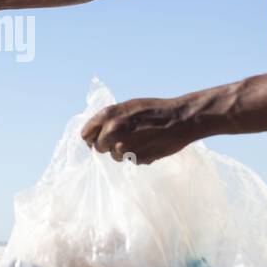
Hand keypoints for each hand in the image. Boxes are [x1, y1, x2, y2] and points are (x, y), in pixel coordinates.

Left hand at [80, 96, 203, 164]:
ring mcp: (124, 147)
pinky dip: (137, 154)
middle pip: (99, 148)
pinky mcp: (136, 159)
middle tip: (122, 139)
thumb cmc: (155, 111)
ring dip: (123, 151)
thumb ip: (110, 118)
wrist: (180, 120)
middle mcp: (113, 131)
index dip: (92, 137)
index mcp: (108, 115)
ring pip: (115, 156)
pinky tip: (148, 144)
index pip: (85, 134)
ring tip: (140, 139)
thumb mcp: (129, 106)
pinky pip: (130, 160)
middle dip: (108, 145)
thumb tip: (95, 133)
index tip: (99, 139)